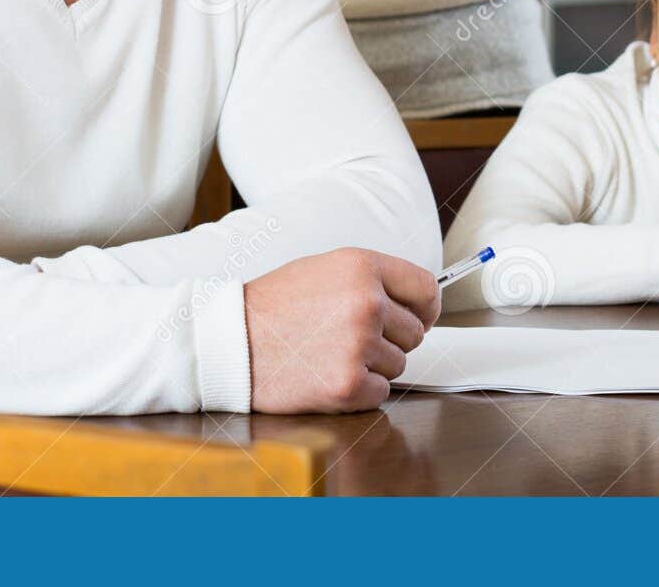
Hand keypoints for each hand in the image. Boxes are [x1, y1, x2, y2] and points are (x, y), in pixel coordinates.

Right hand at [245, 248, 439, 412]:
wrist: (231, 341)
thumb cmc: (273, 306)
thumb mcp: (325, 268)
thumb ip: (371, 279)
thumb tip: (416, 303)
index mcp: (362, 266)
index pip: (426, 289)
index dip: (427, 308)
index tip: (421, 317)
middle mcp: (366, 302)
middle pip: (415, 332)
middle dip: (390, 339)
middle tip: (350, 337)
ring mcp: (359, 344)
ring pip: (398, 364)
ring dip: (372, 364)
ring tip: (331, 352)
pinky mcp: (349, 384)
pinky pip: (380, 392)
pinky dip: (359, 389)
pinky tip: (327, 373)